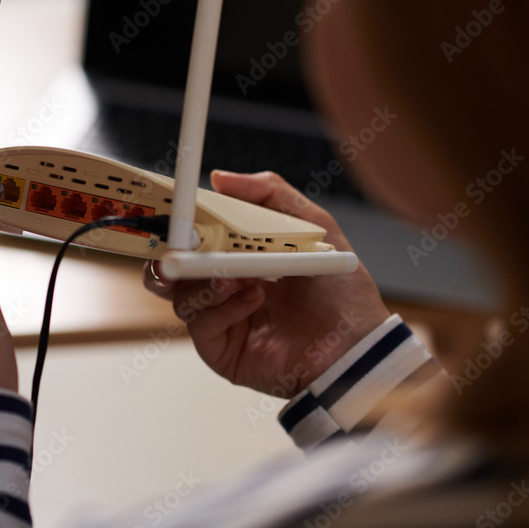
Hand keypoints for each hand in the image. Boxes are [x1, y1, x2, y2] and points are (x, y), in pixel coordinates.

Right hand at [143, 171, 389, 396]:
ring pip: (179, 295)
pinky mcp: (222, 350)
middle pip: (173, 268)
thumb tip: (220, 178)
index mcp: (242, 257)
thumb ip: (271, 194)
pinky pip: (200, 325)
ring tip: (230, 274)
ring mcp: (222, 319)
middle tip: (184, 240)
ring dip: (201, 279)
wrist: (357, 345)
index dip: (182, 225)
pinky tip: (253, 299)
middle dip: (171, 252)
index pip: (196, 238)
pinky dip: (222, 307)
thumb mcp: (315, 226)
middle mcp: (226, 288)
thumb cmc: (342, 292)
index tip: (177, 209)